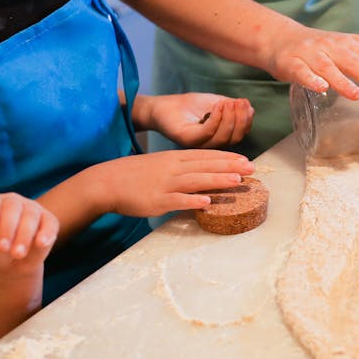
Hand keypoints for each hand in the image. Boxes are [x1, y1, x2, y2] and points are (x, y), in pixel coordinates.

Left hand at [0, 193, 57, 271]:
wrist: (14, 263)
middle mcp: (12, 202)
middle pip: (11, 208)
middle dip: (7, 228)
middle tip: (3, 248)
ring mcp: (32, 209)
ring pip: (30, 215)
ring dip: (24, 235)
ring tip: (18, 254)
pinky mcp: (49, 220)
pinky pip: (50, 223)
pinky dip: (47, 233)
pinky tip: (41, 243)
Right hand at [90, 150, 255, 216]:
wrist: (106, 182)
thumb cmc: (135, 174)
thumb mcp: (160, 165)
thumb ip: (181, 168)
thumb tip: (202, 176)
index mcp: (174, 158)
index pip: (205, 155)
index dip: (227, 157)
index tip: (246, 160)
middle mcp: (172, 168)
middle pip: (205, 165)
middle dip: (230, 166)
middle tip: (252, 169)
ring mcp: (165, 184)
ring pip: (196, 180)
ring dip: (218, 180)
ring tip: (237, 181)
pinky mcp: (157, 200)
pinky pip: (177, 200)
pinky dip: (193, 201)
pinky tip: (208, 203)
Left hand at [140, 93, 253, 147]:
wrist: (162, 106)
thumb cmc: (188, 106)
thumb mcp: (215, 103)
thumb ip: (231, 107)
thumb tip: (250, 109)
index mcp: (220, 137)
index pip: (240, 134)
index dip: (246, 120)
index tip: (246, 103)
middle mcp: (211, 145)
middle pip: (235, 138)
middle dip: (241, 119)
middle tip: (240, 102)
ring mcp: (199, 144)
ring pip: (222, 138)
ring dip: (229, 118)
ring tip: (228, 102)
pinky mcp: (187, 140)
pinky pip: (206, 133)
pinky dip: (216, 118)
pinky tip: (218, 105)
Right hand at [267, 27, 358, 99]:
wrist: (280, 39)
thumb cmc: (321, 45)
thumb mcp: (350, 43)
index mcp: (348, 43)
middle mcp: (331, 47)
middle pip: (353, 61)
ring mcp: (311, 54)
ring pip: (328, 67)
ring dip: (342, 80)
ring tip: (357, 95)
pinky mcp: (291, 63)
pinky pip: (301, 72)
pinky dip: (311, 79)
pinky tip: (321, 88)